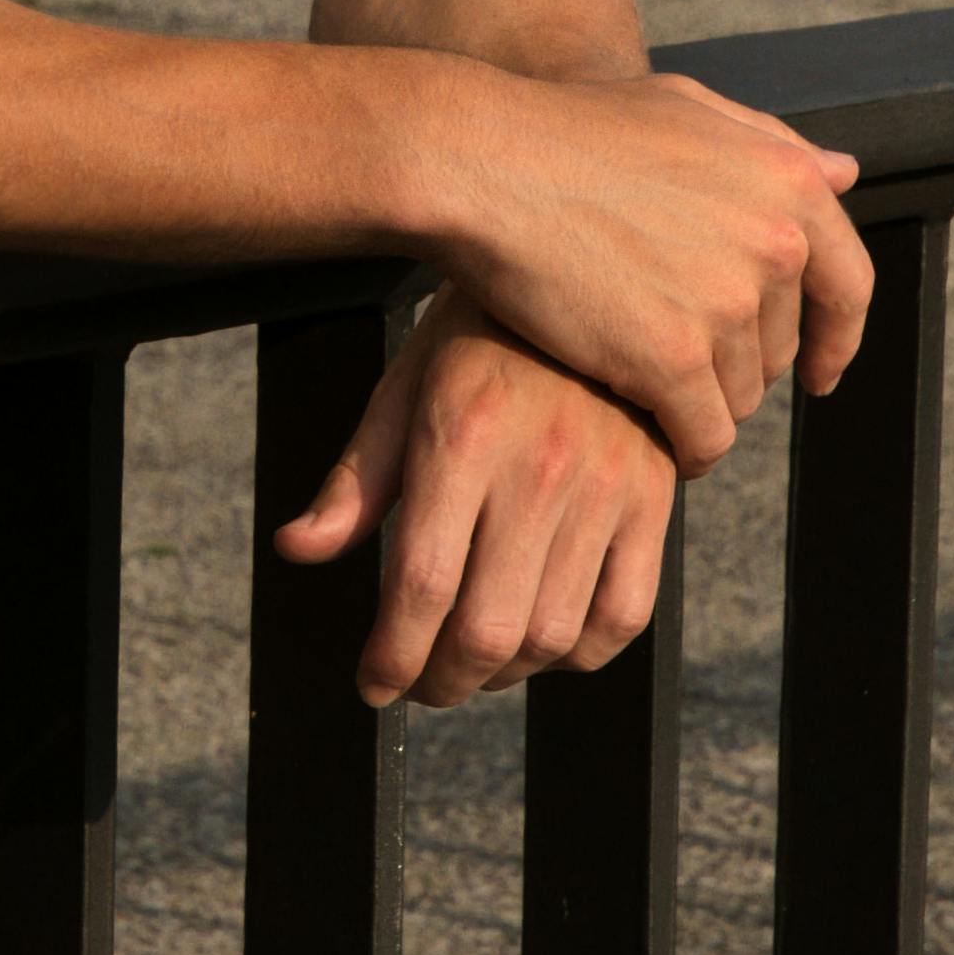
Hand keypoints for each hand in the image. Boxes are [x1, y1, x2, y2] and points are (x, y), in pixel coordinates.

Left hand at [275, 294, 676, 705]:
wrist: (593, 268)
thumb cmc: (478, 335)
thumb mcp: (406, 386)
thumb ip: (357, 478)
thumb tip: (297, 550)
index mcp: (463, 435)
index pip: (421, 583)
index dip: (391, 655)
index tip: (372, 685)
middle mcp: (540, 466)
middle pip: (488, 628)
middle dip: (441, 681)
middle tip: (419, 685)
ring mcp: (608, 485)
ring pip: (554, 636)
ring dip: (504, 676)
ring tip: (472, 665)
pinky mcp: (655, 496)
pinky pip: (624, 614)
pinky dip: (579, 654)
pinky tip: (542, 642)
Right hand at [417, 65, 868, 472]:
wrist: (485, 160)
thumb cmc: (571, 127)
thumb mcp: (687, 107)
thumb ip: (770, 143)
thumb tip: (844, 175)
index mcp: (790, 183)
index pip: (849, 285)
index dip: (836, 337)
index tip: (818, 372)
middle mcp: (774, 244)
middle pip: (778, 347)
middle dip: (735, 361)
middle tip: (673, 355)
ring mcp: (726, 304)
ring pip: (739, 395)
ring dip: (697, 399)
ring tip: (638, 377)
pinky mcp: (672, 360)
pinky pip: (703, 435)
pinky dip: (684, 448)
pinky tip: (650, 435)